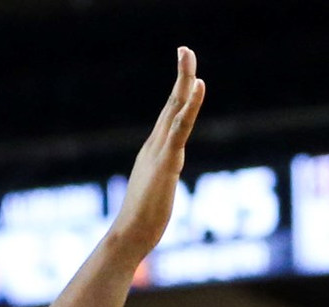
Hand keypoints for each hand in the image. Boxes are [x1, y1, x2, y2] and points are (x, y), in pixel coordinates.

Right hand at [110, 47, 206, 260]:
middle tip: (185, 48)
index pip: (170, 116)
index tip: (186, 71)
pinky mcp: (166, 162)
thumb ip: (161, 179)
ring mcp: (160, 152)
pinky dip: (190, 106)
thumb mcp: (156, 193)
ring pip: (174, 109)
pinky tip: (199, 86)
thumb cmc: (142, 221)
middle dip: (181, 75)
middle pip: (171, 104)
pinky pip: (180, 128)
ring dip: (183, 80)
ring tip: (188, 55)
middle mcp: (155, 145)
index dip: (179, 93)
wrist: (130, 236)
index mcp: (155, 151)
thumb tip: (163, 180)